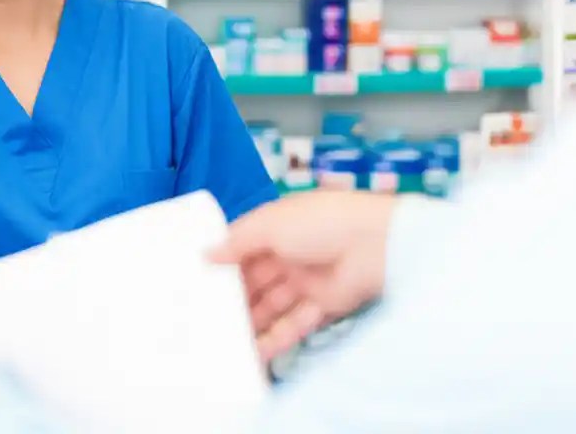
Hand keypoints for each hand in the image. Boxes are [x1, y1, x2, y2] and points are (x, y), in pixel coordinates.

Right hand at [209, 190, 396, 361]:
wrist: (378, 244)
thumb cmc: (321, 222)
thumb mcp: (270, 224)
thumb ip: (237, 241)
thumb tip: (205, 254)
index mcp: (275, 229)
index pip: (242, 251)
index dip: (222, 267)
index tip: (197, 286)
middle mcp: (288, 255)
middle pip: (255, 282)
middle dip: (233, 300)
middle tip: (205, 321)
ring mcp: (306, 282)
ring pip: (272, 307)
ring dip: (250, 323)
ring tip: (223, 342)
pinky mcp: (324, 306)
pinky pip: (295, 324)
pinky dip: (276, 338)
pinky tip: (255, 352)